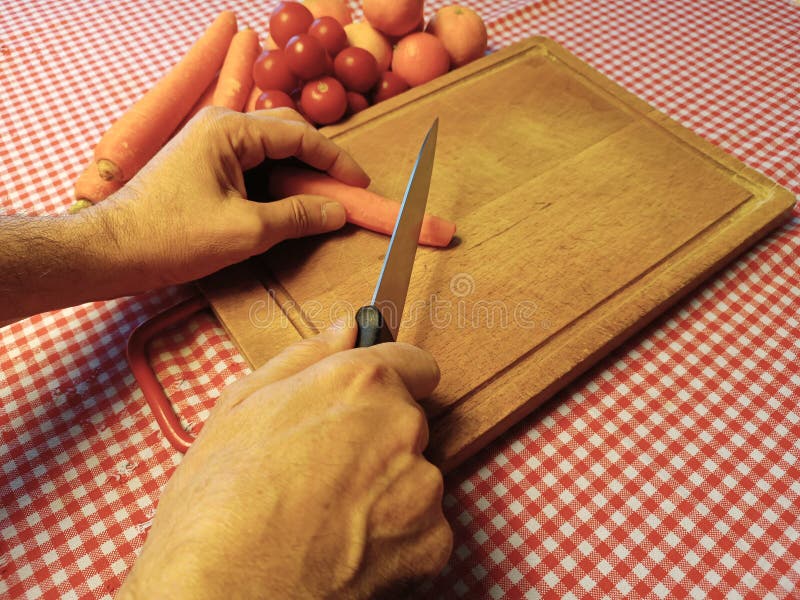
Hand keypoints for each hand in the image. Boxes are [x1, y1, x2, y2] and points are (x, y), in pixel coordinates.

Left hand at [0, 107, 366, 323]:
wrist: (112, 252)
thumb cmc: (173, 238)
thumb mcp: (247, 231)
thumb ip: (299, 216)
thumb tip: (337, 211)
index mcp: (230, 129)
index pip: (300, 135)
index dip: (336, 161)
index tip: (361, 185)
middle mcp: (219, 125)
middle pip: (286, 135)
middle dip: (319, 164)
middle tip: (344, 193)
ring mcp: (208, 143)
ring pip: (269, 151)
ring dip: (297, 175)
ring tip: (320, 203)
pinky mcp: (201, 164)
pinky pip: (250, 165)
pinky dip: (274, 183)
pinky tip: (286, 205)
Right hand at [117, 320, 452, 598]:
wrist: (223, 594)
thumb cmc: (219, 503)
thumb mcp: (241, 405)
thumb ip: (306, 355)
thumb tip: (348, 326)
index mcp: (361, 383)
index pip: (414, 362)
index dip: (390, 380)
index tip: (371, 401)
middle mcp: (401, 427)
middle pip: (408, 423)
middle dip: (377, 439)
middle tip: (323, 471)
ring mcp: (422, 487)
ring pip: (414, 477)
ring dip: (385, 491)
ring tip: (327, 516)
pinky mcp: (432, 542)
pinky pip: (422, 528)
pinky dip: (395, 539)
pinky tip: (345, 547)